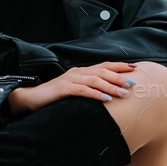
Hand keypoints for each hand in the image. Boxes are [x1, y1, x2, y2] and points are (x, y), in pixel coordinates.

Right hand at [7, 61, 137, 114]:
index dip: (119, 66)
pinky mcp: (64, 89)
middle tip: (133, 83)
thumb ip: (87, 89)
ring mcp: (70, 79)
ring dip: (111, 86)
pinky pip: (83, 90)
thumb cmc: (54, 97)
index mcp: (81, 71)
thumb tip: (107, 95)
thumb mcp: (74, 91)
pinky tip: (106, 99)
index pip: (104, 66)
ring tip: (123, 93)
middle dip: (119, 76)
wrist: (31, 98)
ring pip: (95, 80)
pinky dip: (96, 94)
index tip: (135, 69)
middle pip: (102, 71)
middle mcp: (77, 72)